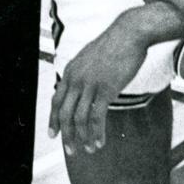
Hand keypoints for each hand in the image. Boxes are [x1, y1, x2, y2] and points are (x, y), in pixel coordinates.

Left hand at [49, 16, 147, 153]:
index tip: (53, 134)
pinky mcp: (106, 89)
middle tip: (70, 150)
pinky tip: (100, 142)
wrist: (130, 33)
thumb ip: (82, 72)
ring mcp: (90, 84)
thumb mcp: (90, 56)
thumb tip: (81, 86)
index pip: (56, 100)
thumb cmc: (115, 44)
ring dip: (83, 138)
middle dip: (66, 135)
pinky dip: (97, 133)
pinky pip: (98, 117)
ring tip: (88, 149)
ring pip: (80, 119)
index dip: (53, 120)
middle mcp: (76, 79)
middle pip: (65, 114)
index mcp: (71, 70)